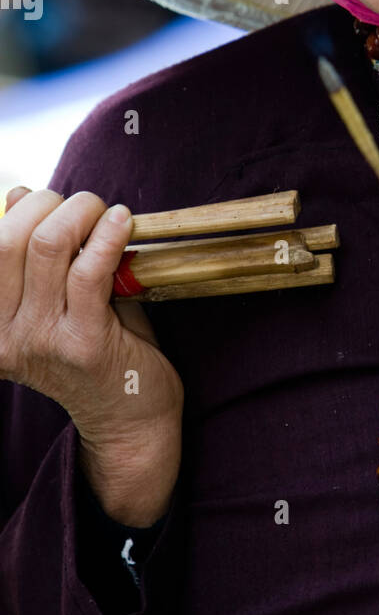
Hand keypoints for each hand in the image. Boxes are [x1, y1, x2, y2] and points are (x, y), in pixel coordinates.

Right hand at [0, 186, 183, 523]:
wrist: (129, 421)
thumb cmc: (98, 350)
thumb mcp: (52, 301)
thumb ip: (32, 254)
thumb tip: (17, 194)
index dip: (23, 209)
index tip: (54, 204)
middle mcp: (4, 336)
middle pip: (11, 238)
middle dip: (52, 203)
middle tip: (85, 205)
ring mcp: (41, 341)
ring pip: (50, 245)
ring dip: (83, 212)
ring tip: (105, 212)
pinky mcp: (84, 343)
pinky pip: (89, 270)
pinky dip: (109, 234)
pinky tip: (123, 222)